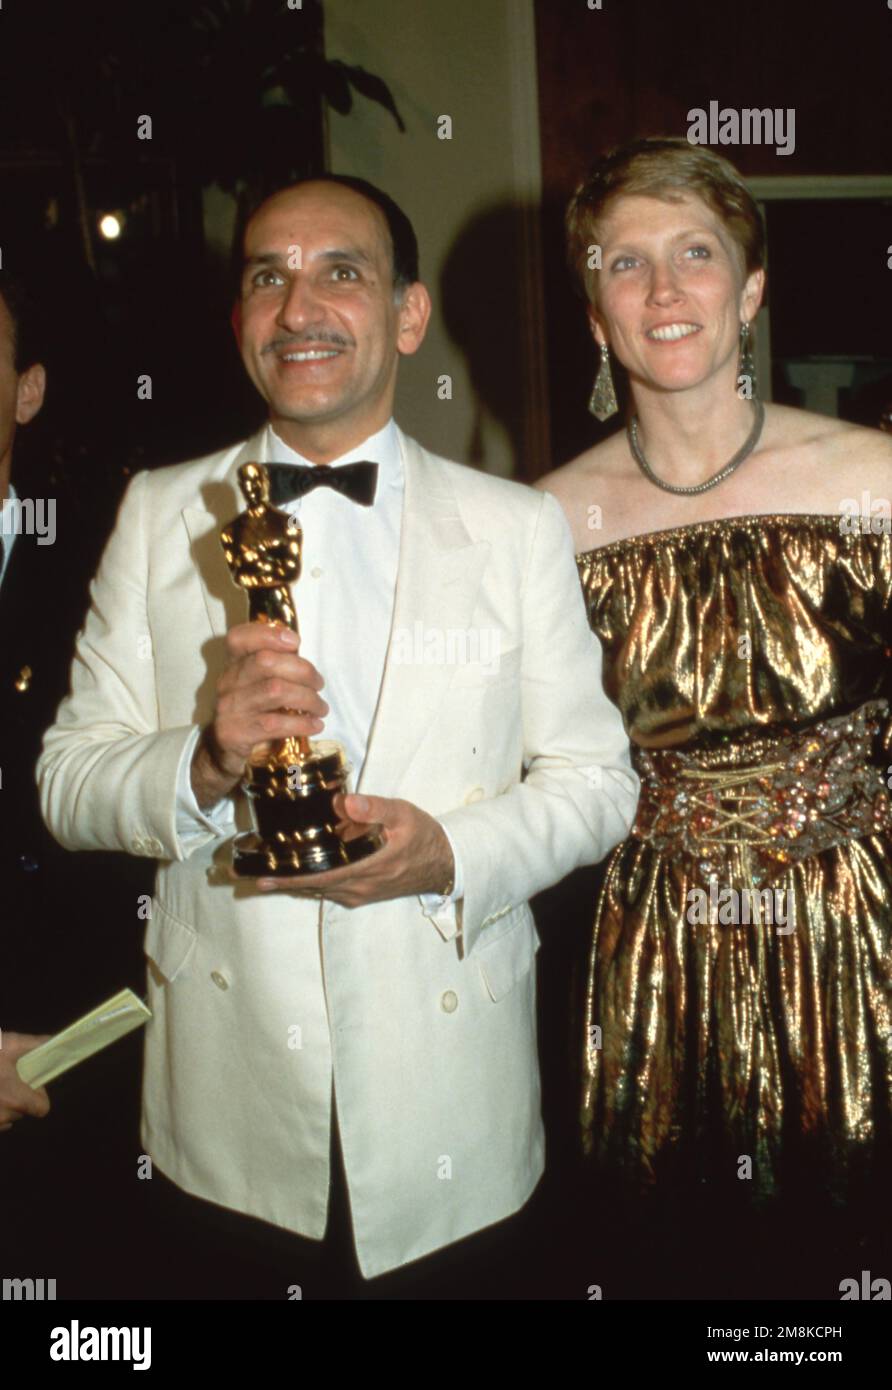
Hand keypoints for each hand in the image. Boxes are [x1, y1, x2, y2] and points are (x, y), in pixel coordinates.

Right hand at [0, 1032, 50, 1130]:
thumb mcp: (9, 1044)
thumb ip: (34, 1044)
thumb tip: (52, 1041)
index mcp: (15, 1099)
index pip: (42, 1107)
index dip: (38, 1093)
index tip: (28, 1081)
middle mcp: (2, 1117)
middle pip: (20, 1111)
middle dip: (16, 1096)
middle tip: (3, 1077)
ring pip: (3, 1117)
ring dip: (0, 1104)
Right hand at [192, 621, 327, 809]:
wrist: (223, 751)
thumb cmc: (251, 711)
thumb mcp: (257, 684)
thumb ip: (276, 665)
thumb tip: (299, 649)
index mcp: (233, 664)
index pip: (239, 638)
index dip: (268, 634)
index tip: (295, 642)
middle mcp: (227, 682)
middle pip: (265, 662)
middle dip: (302, 670)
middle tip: (319, 684)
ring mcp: (229, 708)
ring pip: (275, 691)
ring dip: (307, 698)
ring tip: (321, 707)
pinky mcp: (235, 733)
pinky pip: (275, 724)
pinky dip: (301, 723)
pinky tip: (315, 725)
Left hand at [252, 793, 454, 907]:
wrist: (445, 864)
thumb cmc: (423, 837)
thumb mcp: (403, 815)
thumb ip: (374, 808)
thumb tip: (344, 802)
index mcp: (362, 868)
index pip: (315, 876)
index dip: (285, 876)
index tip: (259, 874)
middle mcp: (355, 887)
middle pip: (309, 885)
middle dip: (278, 880)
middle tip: (245, 873)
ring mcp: (358, 892)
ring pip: (317, 889)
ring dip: (290, 882)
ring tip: (262, 874)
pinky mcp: (362, 892)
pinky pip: (328, 889)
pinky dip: (308, 882)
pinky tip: (297, 873)